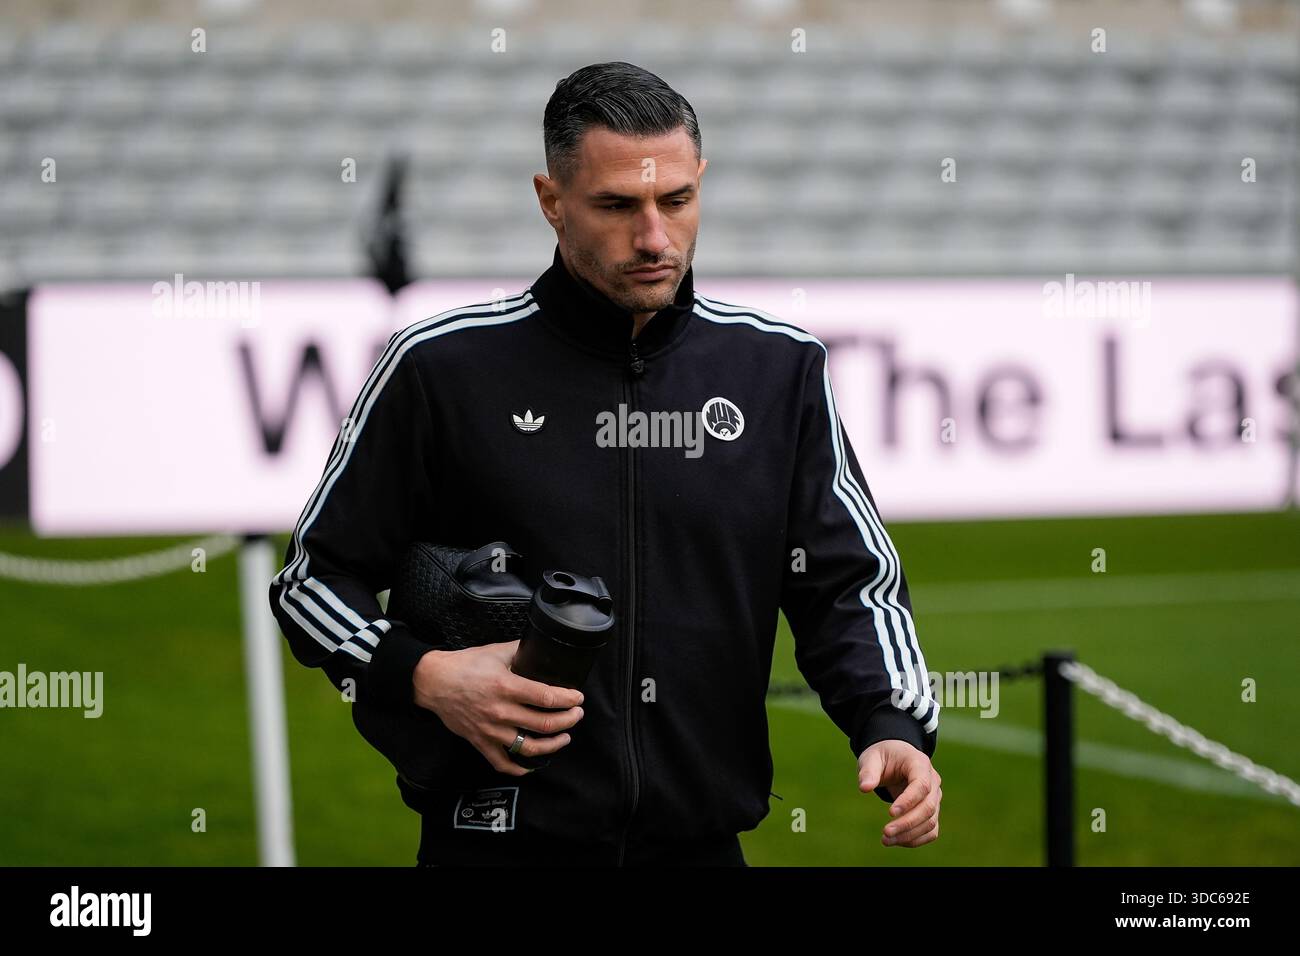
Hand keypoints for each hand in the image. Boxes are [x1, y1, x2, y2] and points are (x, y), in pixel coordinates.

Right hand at [412, 640, 584, 775]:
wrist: (434, 682)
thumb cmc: (464, 665)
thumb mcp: (495, 651)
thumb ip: (520, 651)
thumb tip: (540, 649)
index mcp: (506, 687)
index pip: (546, 698)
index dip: (568, 699)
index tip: (577, 697)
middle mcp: (501, 712)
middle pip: (544, 724)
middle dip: (568, 720)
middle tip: (576, 714)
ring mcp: (491, 730)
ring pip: (529, 747)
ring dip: (552, 745)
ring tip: (564, 737)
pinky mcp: (480, 742)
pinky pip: (502, 763)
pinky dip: (519, 768)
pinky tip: (532, 764)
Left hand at [857, 740, 941, 847]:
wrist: (894, 756)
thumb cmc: (883, 755)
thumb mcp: (872, 757)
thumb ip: (868, 771)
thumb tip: (864, 788)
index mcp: (920, 763)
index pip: (921, 785)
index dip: (908, 801)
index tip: (890, 813)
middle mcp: (933, 780)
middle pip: (928, 807)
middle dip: (907, 823)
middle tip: (885, 833)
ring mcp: (934, 797)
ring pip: (930, 821)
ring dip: (910, 834)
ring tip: (886, 840)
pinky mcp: (931, 810)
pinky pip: (931, 829)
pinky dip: (916, 839)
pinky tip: (897, 841)